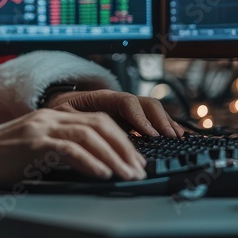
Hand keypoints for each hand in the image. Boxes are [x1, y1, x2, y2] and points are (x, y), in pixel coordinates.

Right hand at [0, 108, 146, 188]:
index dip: (122, 138)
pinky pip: (69, 149)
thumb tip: (96, 164)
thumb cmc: (0, 158)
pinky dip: (90, 161)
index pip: (97, 119)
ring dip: (114, 156)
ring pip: (89, 135)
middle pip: (99, 124)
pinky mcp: (32, 144)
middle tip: (139, 167)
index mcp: (52, 115)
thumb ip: (62, 149)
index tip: (135, 158)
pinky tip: (103, 173)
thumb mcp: (37, 149)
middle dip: (125, 146)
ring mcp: (40, 128)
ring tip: (128, 173)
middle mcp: (49, 116)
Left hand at [45, 89, 184, 137]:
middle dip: (159, 120)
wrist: (60, 105)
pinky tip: (178, 135)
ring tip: (177, 137)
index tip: (149, 133)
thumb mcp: (64, 116)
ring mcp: (127, 109)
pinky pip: (153, 118)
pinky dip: (166, 125)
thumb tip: (88, 140)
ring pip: (152, 110)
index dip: (139, 118)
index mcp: (102, 97)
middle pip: (146, 104)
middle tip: (168, 137)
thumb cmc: (62, 111)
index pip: (126, 102)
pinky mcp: (132, 119)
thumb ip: (76, 125)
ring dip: (166, 123)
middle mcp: (118, 101)